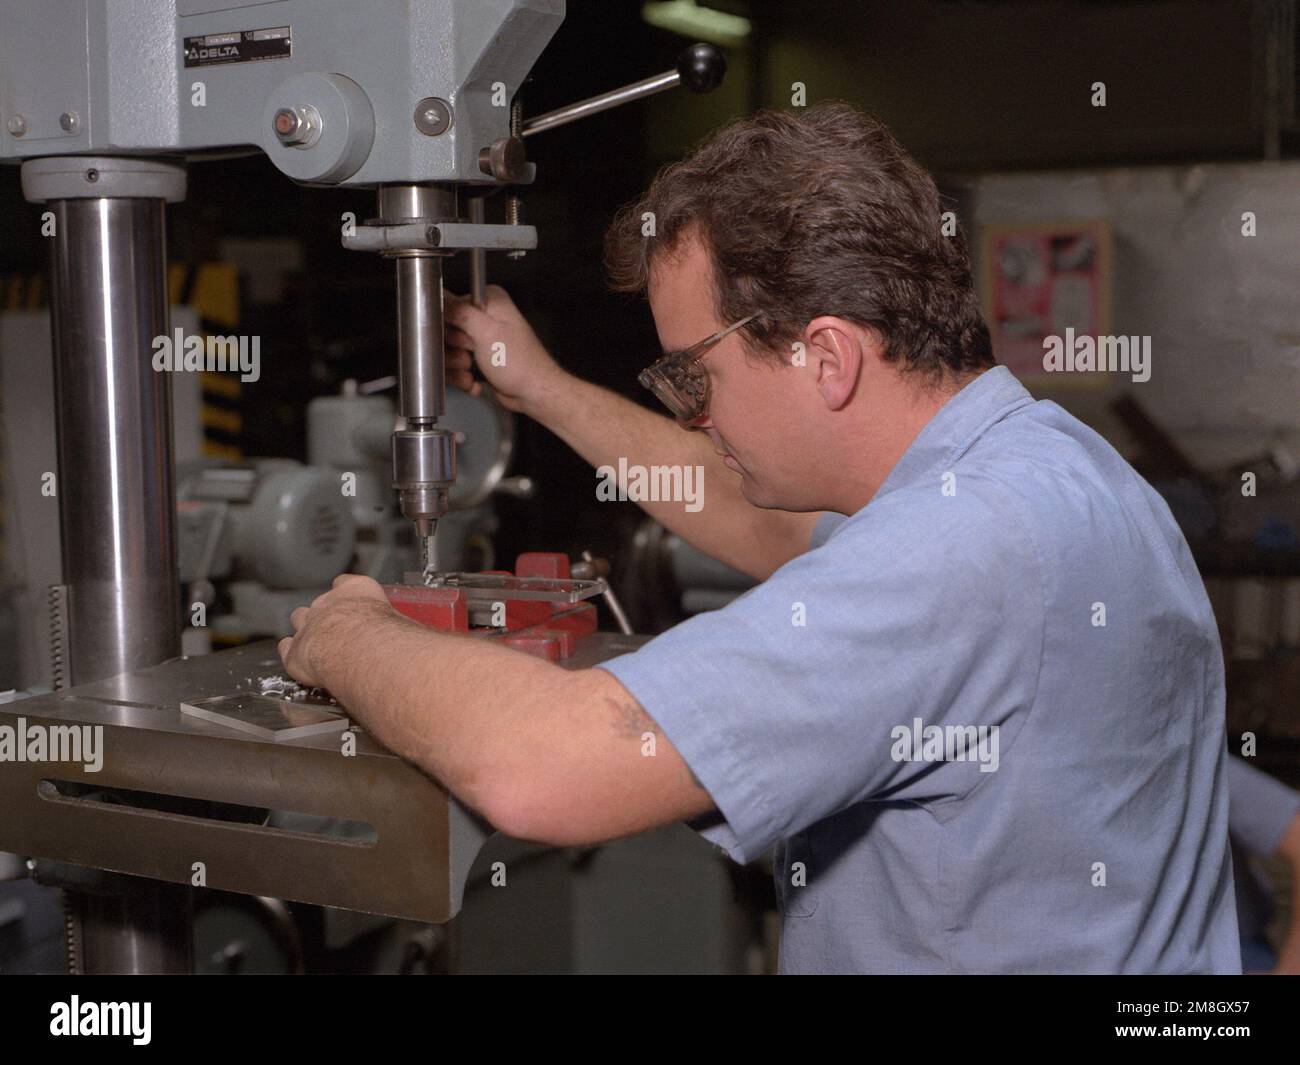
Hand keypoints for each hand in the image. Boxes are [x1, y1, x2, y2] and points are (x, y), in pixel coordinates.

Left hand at [278, 574, 396, 690]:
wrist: (360, 652)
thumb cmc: (386, 636)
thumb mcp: (405, 620)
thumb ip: (404, 623)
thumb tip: (420, 635)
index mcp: (357, 589)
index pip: (346, 583)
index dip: (346, 592)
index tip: (352, 600)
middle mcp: (329, 602)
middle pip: (321, 601)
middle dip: (326, 614)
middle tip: (338, 630)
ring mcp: (308, 624)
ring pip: (299, 618)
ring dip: (306, 628)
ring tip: (317, 642)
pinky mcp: (295, 650)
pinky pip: (286, 646)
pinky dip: (291, 651)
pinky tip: (300, 659)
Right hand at [444, 284, 567, 414]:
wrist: (532, 393)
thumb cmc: (519, 363)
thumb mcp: (487, 332)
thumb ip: (460, 312)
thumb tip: (439, 297)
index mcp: (488, 302)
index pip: (449, 304)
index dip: (447, 325)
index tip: (458, 338)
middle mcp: (483, 317)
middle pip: (444, 329)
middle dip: (452, 349)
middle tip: (468, 356)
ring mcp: (479, 339)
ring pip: (447, 350)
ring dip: (455, 366)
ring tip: (471, 371)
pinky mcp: (476, 358)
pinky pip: (453, 366)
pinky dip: (460, 377)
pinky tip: (473, 381)